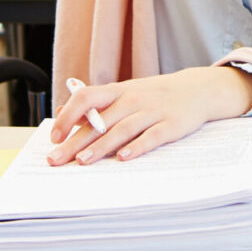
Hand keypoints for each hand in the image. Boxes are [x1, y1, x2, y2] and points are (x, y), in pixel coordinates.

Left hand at [47, 67, 251, 165]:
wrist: (197, 89)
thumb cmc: (155, 95)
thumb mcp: (126, 93)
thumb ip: (98, 105)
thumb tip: (65, 114)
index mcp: (119, 91)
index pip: (86, 98)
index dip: (68, 116)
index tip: (54, 136)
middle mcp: (133, 99)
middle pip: (100, 121)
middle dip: (75, 141)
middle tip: (57, 159)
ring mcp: (153, 111)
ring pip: (122, 129)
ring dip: (101, 146)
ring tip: (84, 161)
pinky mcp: (171, 125)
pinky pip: (152, 136)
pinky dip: (137, 147)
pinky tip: (123, 157)